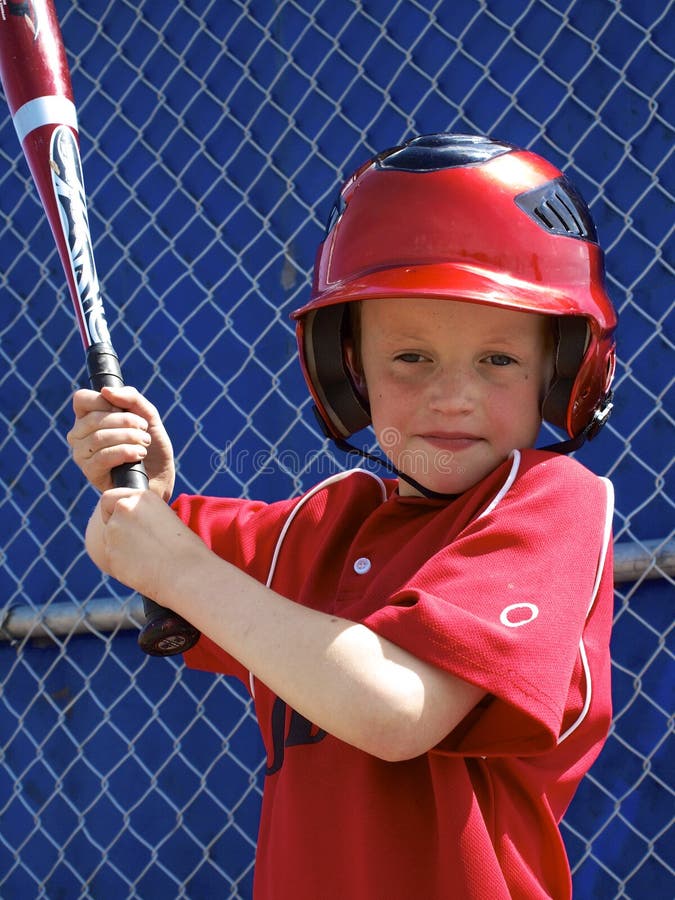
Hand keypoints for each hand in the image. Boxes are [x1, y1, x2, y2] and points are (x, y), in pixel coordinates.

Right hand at [67, 386, 174, 499]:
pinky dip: (125, 452)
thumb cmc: (152, 445)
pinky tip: (139, 454)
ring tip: (145, 442)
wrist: (160, 476)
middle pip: (94, 418)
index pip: (82, 399)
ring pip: (98, 437)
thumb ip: (131, 398)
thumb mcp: (148, 415)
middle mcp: (79, 435)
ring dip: (129, 437)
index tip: (124, 409)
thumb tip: (106, 391)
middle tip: (144, 429)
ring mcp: (82, 454)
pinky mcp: (90, 472)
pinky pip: (102, 457)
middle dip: (126, 421)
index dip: (105, 401)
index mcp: (88, 416)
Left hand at [85, 488, 206, 600]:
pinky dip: (124, 564)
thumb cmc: (185, 548)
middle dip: (119, 532)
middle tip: (141, 544)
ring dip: (122, 548)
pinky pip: (113, 559)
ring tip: (148, 557)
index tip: (124, 521)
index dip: (113, 510)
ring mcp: (114, 532)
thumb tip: (129, 525)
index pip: (109, 498)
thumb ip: (143, 517)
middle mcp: (124, 509)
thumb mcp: (166, 518)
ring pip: (110, 540)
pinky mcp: (111, 554)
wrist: (186, 571)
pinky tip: (144, 568)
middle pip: (109, 520)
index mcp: (141, 497)